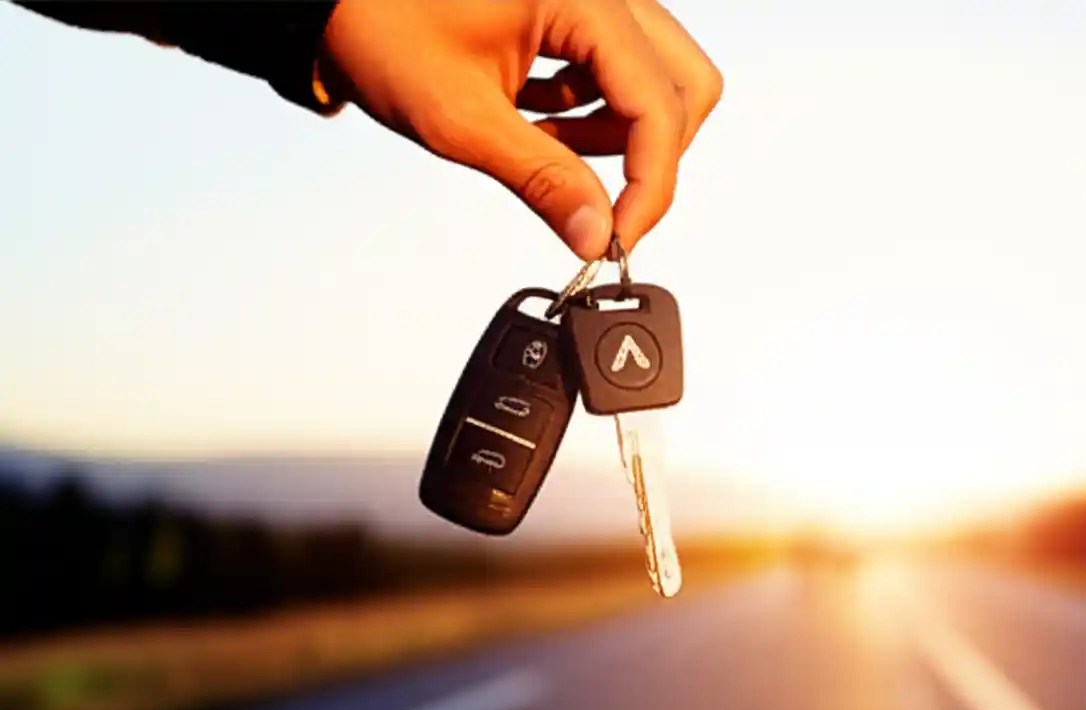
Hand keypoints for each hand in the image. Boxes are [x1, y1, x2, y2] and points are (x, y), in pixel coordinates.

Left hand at [317, 0, 721, 259]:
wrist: (329, 0)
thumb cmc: (379, 27)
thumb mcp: (462, 119)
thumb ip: (541, 179)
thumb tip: (595, 234)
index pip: (659, 102)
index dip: (650, 183)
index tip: (621, 237)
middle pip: (684, 84)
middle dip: (653, 155)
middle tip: (606, 205)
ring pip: (656, 80)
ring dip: (617, 136)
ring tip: (544, 153)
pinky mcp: (573, 12)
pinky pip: (615, 72)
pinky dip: (590, 115)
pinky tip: (536, 127)